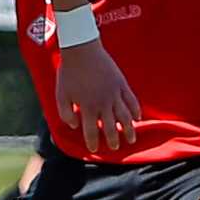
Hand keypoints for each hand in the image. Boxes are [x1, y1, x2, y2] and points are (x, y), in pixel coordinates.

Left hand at [52, 38, 140, 154]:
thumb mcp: (61, 95)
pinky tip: (138, 118)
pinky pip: (132, 101)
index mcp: (86, 107)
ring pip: (125, 117)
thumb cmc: (68, 73)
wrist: (81, 50)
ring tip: (131, 140)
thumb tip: (74, 126)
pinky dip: (136, 111)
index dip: (93, 143)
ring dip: (129, 130)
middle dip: (113, 140)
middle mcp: (102, 103)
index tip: (94, 150)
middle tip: (115, 148)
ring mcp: (114, 93)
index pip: (91, 131)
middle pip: (111, 127)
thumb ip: (66, 113)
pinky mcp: (121, 84)